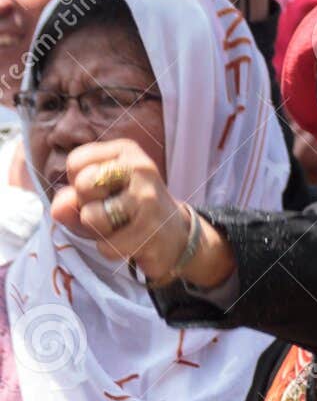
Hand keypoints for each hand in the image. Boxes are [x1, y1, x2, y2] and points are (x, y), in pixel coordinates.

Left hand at [48, 140, 190, 279]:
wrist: (175, 236)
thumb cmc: (125, 211)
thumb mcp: (93, 198)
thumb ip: (68, 199)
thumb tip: (59, 209)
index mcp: (125, 151)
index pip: (75, 163)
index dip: (79, 184)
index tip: (103, 191)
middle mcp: (140, 167)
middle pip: (83, 185)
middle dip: (87, 205)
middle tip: (112, 209)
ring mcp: (148, 198)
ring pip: (92, 217)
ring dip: (99, 230)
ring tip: (121, 226)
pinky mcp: (152, 229)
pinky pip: (106, 246)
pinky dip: (111, 249)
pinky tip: (132, 242)